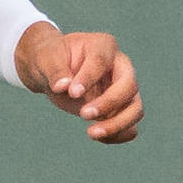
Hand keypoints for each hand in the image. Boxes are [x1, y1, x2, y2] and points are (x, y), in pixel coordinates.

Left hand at [15, 24, 141, 144]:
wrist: (53, 72)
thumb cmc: (51, 59)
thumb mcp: (47, 60)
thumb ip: (56, 71)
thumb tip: (63, 86)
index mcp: (103, 45)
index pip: (102, 61)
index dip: (89, 78)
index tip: (72, 93)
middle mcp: (120, 66)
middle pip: (129, 86)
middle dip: (109, 103)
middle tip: (83, 115)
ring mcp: (124, 88)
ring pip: (135, 108)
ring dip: (117, 124)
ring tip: (92, 134)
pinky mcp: (121, 108)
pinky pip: (130, 125)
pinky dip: (119, 134)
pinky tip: (98, 136)